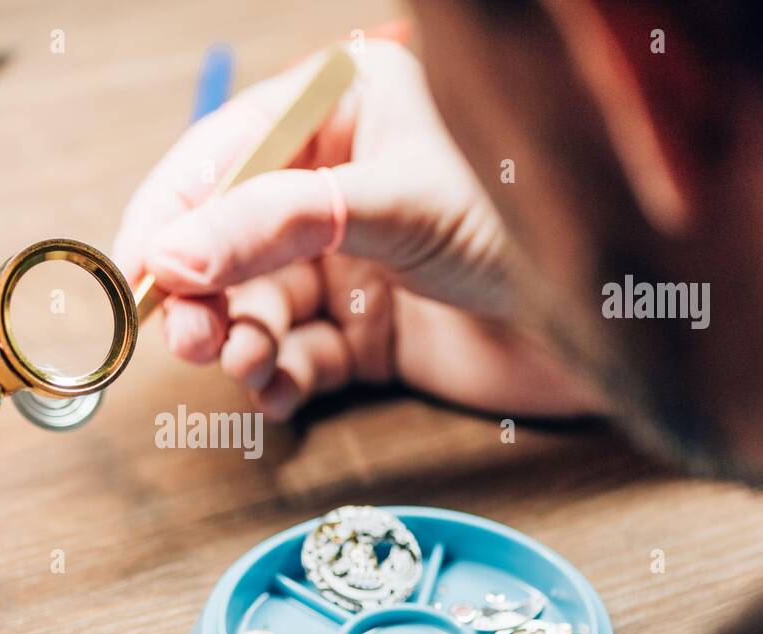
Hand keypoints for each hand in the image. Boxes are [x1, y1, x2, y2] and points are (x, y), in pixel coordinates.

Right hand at [113, 41, 604, 420]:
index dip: (169, 218)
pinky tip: (281, 390)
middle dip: (204, 294)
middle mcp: (337, 186)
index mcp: (338, 114)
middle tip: (189, 338)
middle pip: (228, 243)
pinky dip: (280, 380)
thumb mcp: (385, 203)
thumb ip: (268, 225)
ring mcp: (354, 263)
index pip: (219, 159)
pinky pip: (299, 357)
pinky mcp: (372, 333)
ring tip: (246, 365)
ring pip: (258, 307)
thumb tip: (163, 258)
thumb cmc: (525, 220)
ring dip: (241, 342)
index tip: (135, 277)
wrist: (626, 317)